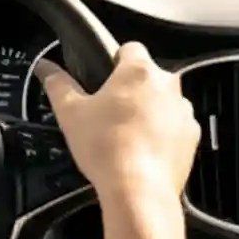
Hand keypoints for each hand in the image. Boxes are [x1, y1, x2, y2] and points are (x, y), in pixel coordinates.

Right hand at [36, 42, 199, 209]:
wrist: (139, 190)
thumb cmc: (106, 148)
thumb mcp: (71, 114)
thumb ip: (58, 84)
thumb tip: (46, 68)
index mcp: (139, 71)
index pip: (130, 48)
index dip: (114, 61)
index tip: (104, 80)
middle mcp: (168, 85)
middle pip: (148, 77)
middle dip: (131, 90)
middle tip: (109, 112)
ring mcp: (184, 111)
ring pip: (163, 102)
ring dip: (149, 111)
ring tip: (126, 135)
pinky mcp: (192, 137)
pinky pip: (176, 127)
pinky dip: (163, 134)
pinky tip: (143, 151)